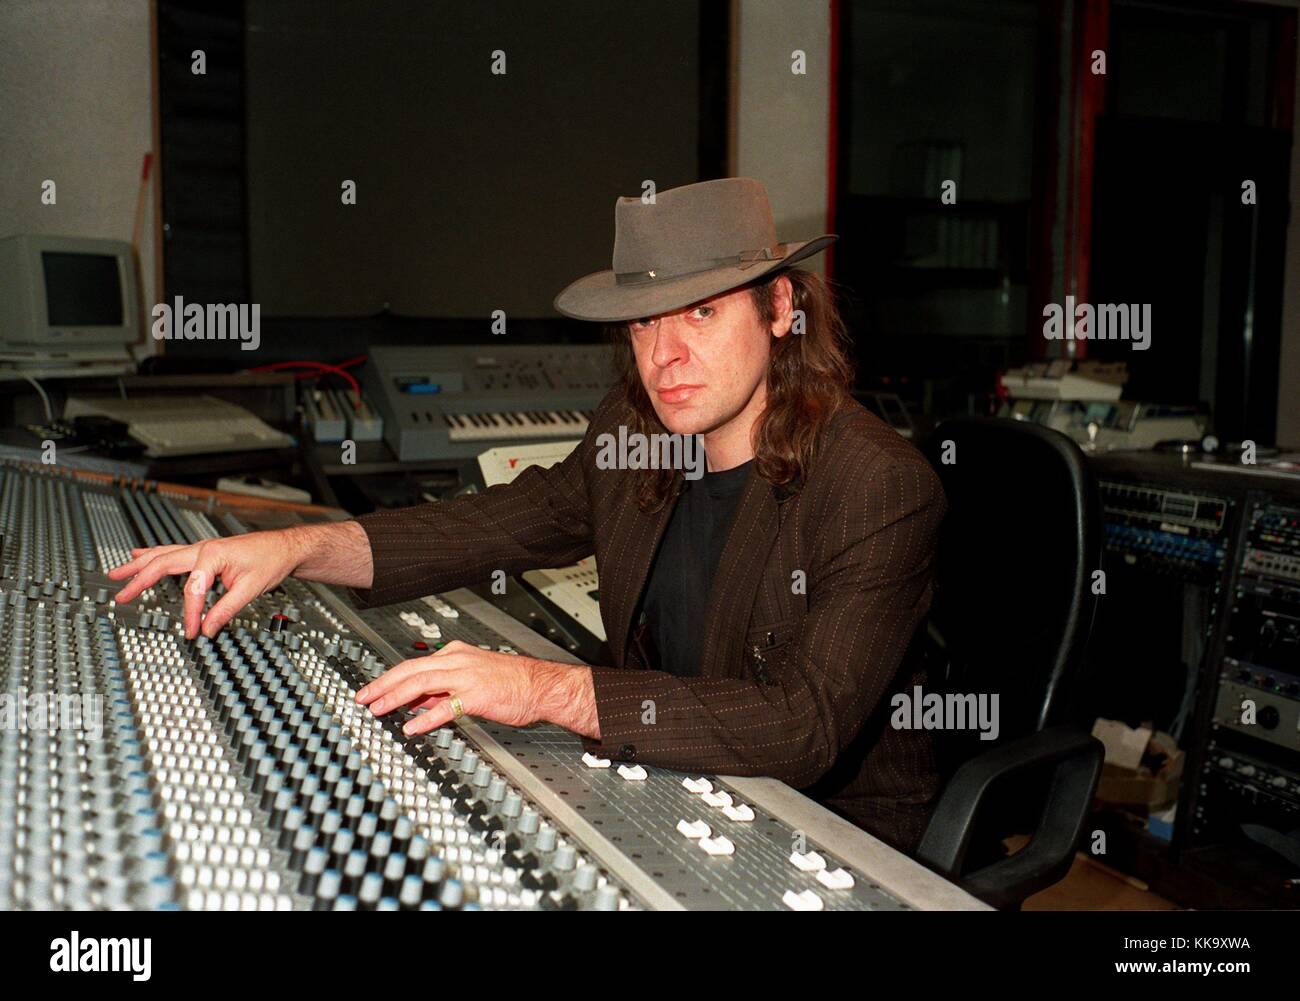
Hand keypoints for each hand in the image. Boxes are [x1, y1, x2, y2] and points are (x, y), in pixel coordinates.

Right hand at [106, 531, 304, 638]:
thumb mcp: (251, 589)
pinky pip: (171, 553)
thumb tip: (208, 629)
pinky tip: (139, 555)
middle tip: (119, 595)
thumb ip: (226, 610)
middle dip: (138, 580)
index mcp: (212, 555)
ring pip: (162, 555)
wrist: (284, 547)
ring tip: (116, 573)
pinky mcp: (204, 553)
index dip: (192, 614)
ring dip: (138, 565)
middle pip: (162, 564)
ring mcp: (202, 549)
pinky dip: (153, 556)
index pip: (193, 590)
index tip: (194, 632)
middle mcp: (202, 549)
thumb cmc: (271, 560)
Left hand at [356, 640, 552, 735]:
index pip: (413, 665)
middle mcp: (457, 661)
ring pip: (420, 684)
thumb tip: (417, 702)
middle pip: (409, 670)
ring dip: (394, 698)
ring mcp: (466, 677)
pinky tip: (412, 728)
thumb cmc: (513, 683)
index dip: (389, 679)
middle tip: (363, 698)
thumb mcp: (472, 679)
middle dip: (382, 685)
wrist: (542, 685)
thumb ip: (443, 689)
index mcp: (456, 654)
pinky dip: (424, 718)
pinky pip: (444, 708)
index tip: (373, 690)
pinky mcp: (476, 696)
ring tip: (377, 710)